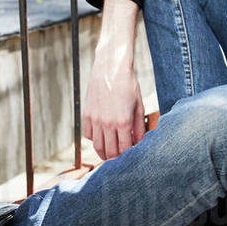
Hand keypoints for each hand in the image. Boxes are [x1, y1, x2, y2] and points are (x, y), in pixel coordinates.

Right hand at [82, 0, 145, 158]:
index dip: (128, 156)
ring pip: (97, 146)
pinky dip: (94, 139)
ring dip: (104, 152)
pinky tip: (102, 135)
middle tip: (121, 158)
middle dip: (116, 158)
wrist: (111, 67)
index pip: (124, 150)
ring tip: (111, 152)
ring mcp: (95, 119)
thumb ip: (139, 126)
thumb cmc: (128, 84)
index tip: (131, 157)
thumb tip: (139, 143)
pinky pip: (88, 135)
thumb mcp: (138, 105)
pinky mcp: (87, 114)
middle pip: (109, 152)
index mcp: (123, 122)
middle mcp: (107, 123)